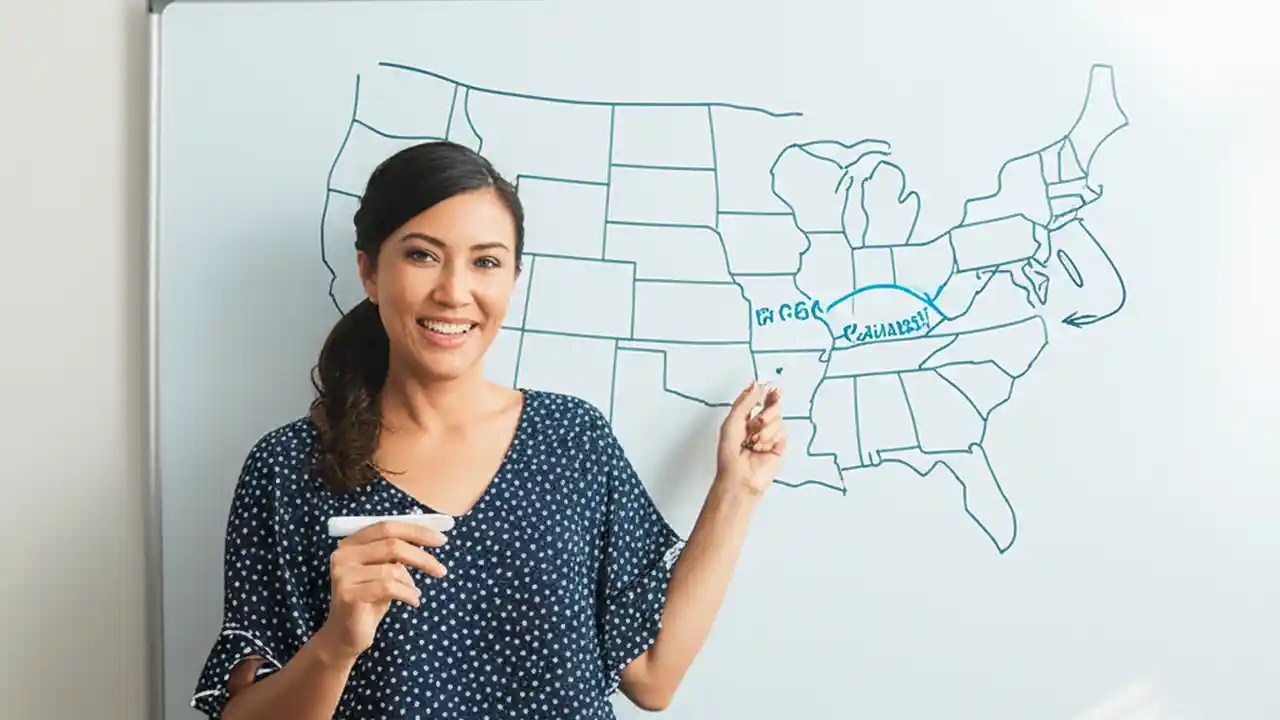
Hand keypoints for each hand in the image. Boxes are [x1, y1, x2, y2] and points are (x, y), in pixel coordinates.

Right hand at [315, 521, 447, 662]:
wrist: (346, 634)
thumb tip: (430, 535)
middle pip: (392, 545)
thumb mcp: (384, 570)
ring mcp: (343, 575)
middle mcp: (343, 555)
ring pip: (392, 569)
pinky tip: (412, 601)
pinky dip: (407, 594)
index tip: (440, 539)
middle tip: (441, 570)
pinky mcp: (348, 595)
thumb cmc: (370, 599)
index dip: (416, 531)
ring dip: (410, 583)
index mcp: (351, 543)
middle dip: (422, 557)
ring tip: (413, 594)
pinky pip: (389, 588)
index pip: (387, 527)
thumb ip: (397, 552)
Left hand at [716, 382, 786, 494]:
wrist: (739, 477)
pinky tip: (761, 447)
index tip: (770, 387)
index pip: (758, 400)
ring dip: (765, 429)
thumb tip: (755, 385)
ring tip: (754, 441)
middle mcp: (758, 427)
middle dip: (766, 412)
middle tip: (758, 421)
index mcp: (744, 419)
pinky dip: (771, 439)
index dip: (765, 393)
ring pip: (777, 420)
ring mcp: (769, 436)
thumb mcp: (732, 422)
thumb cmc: (730, 455)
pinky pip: (782, 433)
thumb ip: (744, 403)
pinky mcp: (778, 447)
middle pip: (772, 407)